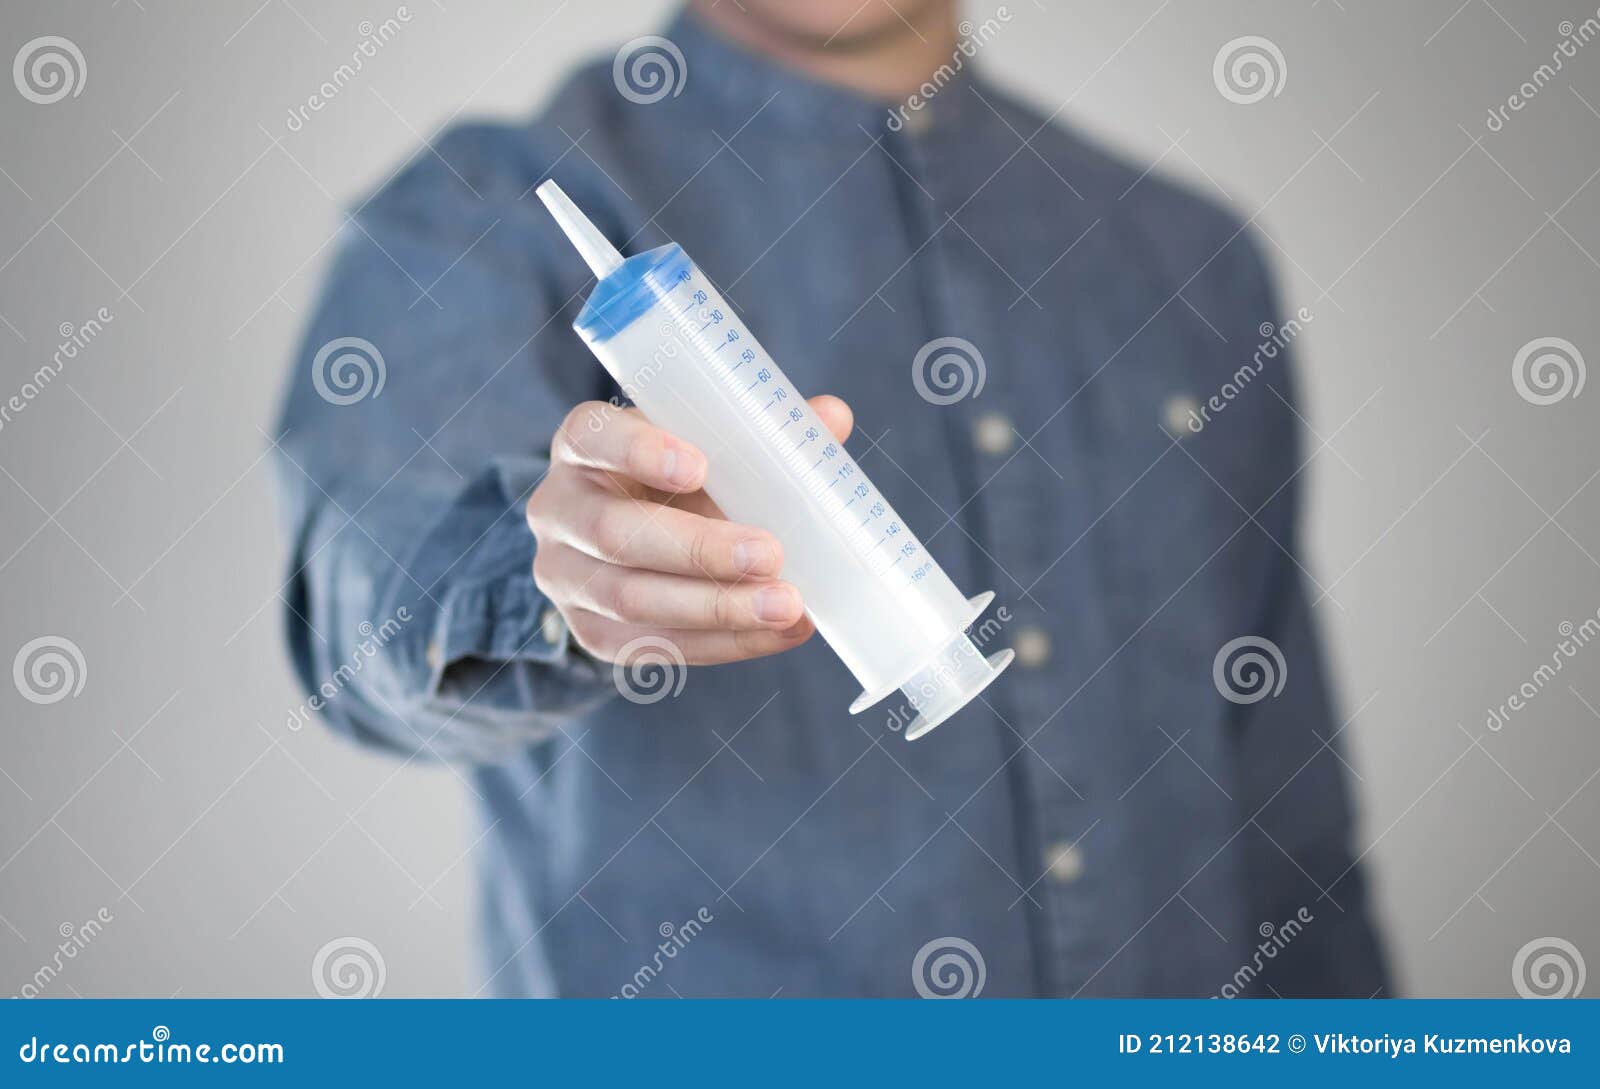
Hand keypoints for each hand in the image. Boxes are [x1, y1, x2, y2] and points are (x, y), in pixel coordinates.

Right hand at [526, 395, 853, 663]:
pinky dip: (722, 643)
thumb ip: (762, 431)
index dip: (638, 451)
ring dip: (717, 608)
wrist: (635, 537)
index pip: (592, 436)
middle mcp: (557, 509)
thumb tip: (831, 418)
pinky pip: (650, 646)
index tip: (700, 466)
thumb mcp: (706, 442)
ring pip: (630, 600)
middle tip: (771, 554)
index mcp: (581, 444)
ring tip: (787, 605)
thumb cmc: (680, 476)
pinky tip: (777, 632)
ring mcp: (565, 576)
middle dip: (700, 550)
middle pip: (616, 535)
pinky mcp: (589, 631)